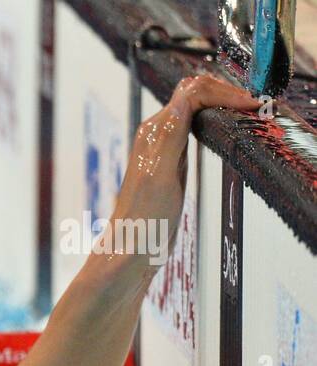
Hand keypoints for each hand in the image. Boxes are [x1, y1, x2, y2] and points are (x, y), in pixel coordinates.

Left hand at [110, 75, 259, 237]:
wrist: (133, 248)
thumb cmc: (144, 219)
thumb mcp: (159, 175)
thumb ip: (170, 136)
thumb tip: (184, 99)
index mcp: (155, 132)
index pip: (193, 92)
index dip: (225, 93)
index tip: (253, 106)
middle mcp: (157, 134)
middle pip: (195, 94)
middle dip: (227, 94)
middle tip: (258, 108)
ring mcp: (165, 147)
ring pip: (196, 109)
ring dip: (224, 105)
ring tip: (251, 114)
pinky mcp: (172, 161)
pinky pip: (195, 128)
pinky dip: (218, 122)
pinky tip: (233, 131)